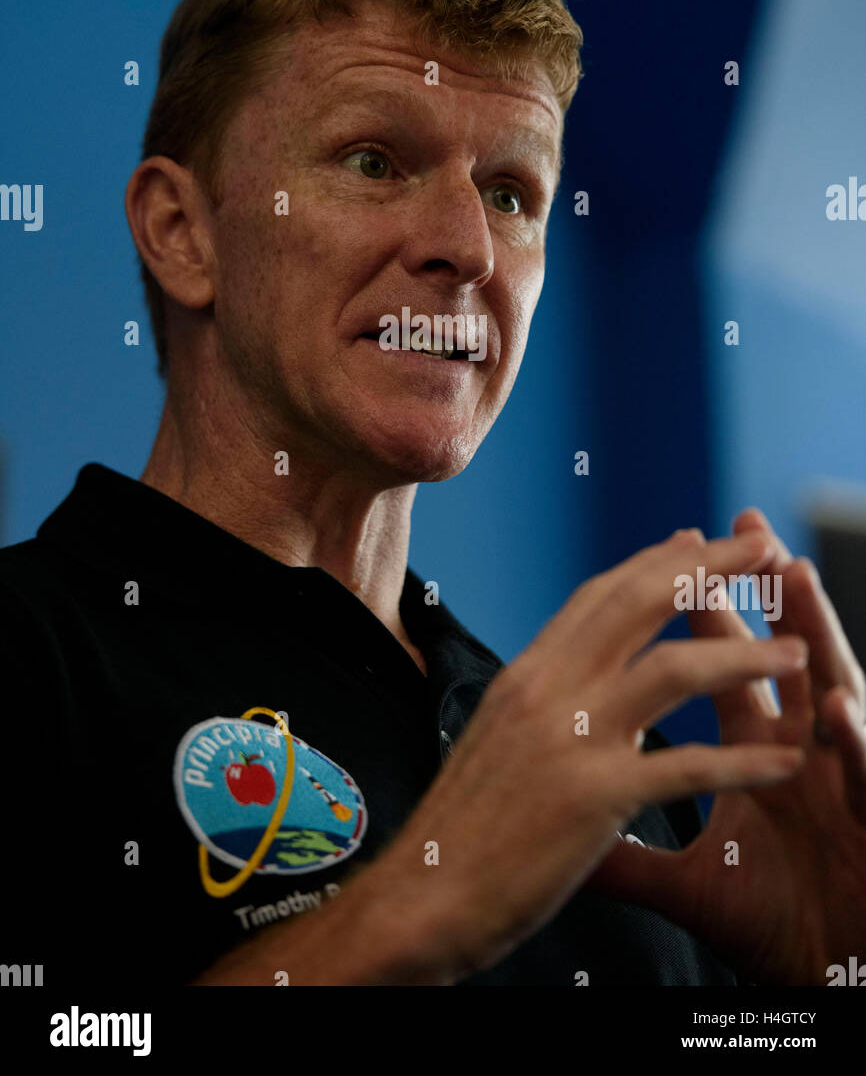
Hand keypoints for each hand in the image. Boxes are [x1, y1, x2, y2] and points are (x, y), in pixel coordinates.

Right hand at [372, 529, 807, 979]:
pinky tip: (786, 761)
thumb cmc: (463, 828)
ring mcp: (570, 740)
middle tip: (762, 547)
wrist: (420, 896)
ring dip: (744, 655)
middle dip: (711, 568)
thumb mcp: (497, 736)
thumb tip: (582, 670)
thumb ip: (543, 698)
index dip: (656, 561)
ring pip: (673, 671)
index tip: (698, 537)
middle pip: (640, 604)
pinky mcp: (594, 799)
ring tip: (796, 651)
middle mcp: (546, 689)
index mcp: (526, 674)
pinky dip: (745, 763)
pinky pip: (689, 767)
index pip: (599, 595)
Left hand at [587, 512, 865, 984]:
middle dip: (760, 592)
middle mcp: (801, 749)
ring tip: (793, 576)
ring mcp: (841, 780)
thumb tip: (553, 824)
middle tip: (742, 527)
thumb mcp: (689, 885)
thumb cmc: (775, 924)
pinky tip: (834, 708)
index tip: (672, 547)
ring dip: (814, 634)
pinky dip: (852, 740)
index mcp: (752, 750)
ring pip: (832, 690)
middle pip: (777, 651)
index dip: (697, 609)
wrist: (829, 977)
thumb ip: (624, 848)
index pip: (714, 663)